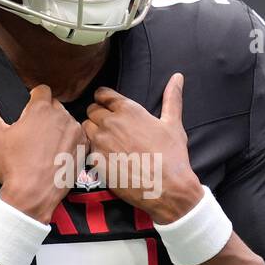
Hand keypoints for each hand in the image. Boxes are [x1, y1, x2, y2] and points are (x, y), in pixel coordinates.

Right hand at [0, 70, 84, 223]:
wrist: (31, 196)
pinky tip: (56, 155)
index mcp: (41, 108)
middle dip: (45, 115)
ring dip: (58, 128)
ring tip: (43, 148)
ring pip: (66, 121)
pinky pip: (77, 137)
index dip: (32, 101)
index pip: (41, 90)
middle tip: (32, 136)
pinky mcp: (83, 148)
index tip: (26, 116)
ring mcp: (75, 133)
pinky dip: (69, 143)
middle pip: (55, 106)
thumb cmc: (11, 165)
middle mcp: (62, 116)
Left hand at [83, 72, 202, 221]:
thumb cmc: (172, 155)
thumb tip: (178, 76)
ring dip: (93, 132)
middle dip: (98, 116)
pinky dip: (93, 152)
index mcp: (127, 109)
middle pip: (91, 110)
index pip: (102, 93)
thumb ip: (171, 97)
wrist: (167, 188)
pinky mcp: (95, 162)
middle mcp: (110, 122)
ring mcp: (100, 143)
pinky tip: (107, 159)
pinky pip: (87, 151)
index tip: (109, 106)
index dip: (104, 99)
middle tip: (111, 128)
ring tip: (107, 142)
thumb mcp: (173, 123)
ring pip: (86, 129)